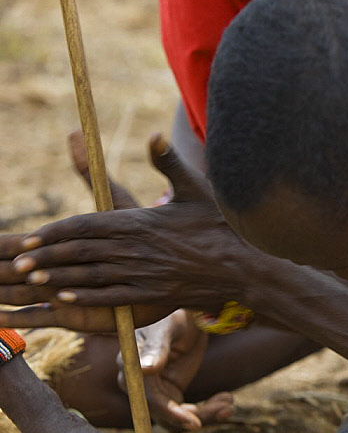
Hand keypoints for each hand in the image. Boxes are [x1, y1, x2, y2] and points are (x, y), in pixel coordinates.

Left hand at [0, 136, 250, 328]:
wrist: (240, 265)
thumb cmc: (217, 225)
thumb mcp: (194, 188)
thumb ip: (169, 162)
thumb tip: (153, 134)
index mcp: (139, 222)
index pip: (86, 225)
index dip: (55, 231)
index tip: (33, 236)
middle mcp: (135, 249)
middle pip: (80, 252)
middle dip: (47, 257)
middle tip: (19, 263)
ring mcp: (142, 274)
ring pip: (90, 276)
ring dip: (58, 277)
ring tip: (32, 280)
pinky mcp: (151, 295)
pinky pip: (111, 298)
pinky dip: (86, 296)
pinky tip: (66, 296)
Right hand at [118, 310, 232, 430]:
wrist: (185, 316)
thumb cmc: (171, 315)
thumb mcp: (166, 327)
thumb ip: (155, 347)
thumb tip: (145, 370)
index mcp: (131, 366)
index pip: (147, 399)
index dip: (170, 413)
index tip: (195, 423)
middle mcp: (139, 385)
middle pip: (164, 415)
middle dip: (196, 416)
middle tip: (226, 408)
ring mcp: (156, 392)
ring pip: (178, 419)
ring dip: (206, 415)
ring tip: (228, 403)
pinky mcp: (172, 395)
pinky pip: (188, 413)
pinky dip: (208, 410)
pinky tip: (226, 399)